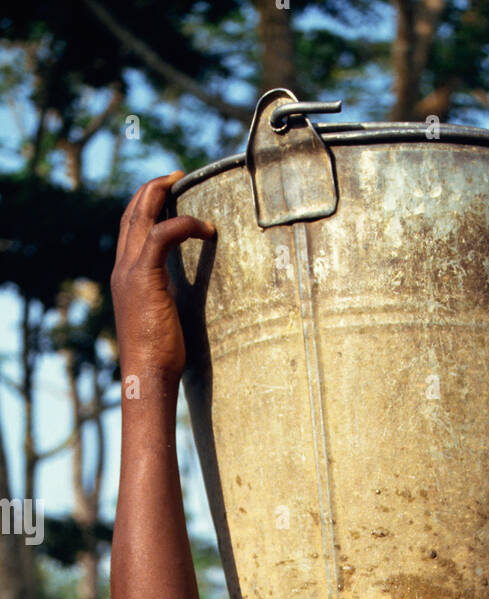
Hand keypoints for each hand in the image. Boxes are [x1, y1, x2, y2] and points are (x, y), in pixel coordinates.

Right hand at [111, 172, 214, 382]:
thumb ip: (165, 297)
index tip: (167, 191)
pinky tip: (205, 229)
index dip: (144, 204)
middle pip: (131, 213)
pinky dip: (183, 224)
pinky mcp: (145, 278)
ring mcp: (130, 272)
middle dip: (152, 188)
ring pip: (141, 216)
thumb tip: (181, 293)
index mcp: (125, 276)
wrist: (147, 375)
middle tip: (175, 174)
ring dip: (162, 194)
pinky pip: (162, 235)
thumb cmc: (159, 356)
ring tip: (183, 182)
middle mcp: (122, 268)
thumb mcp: (161, 317)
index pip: (128, 228)